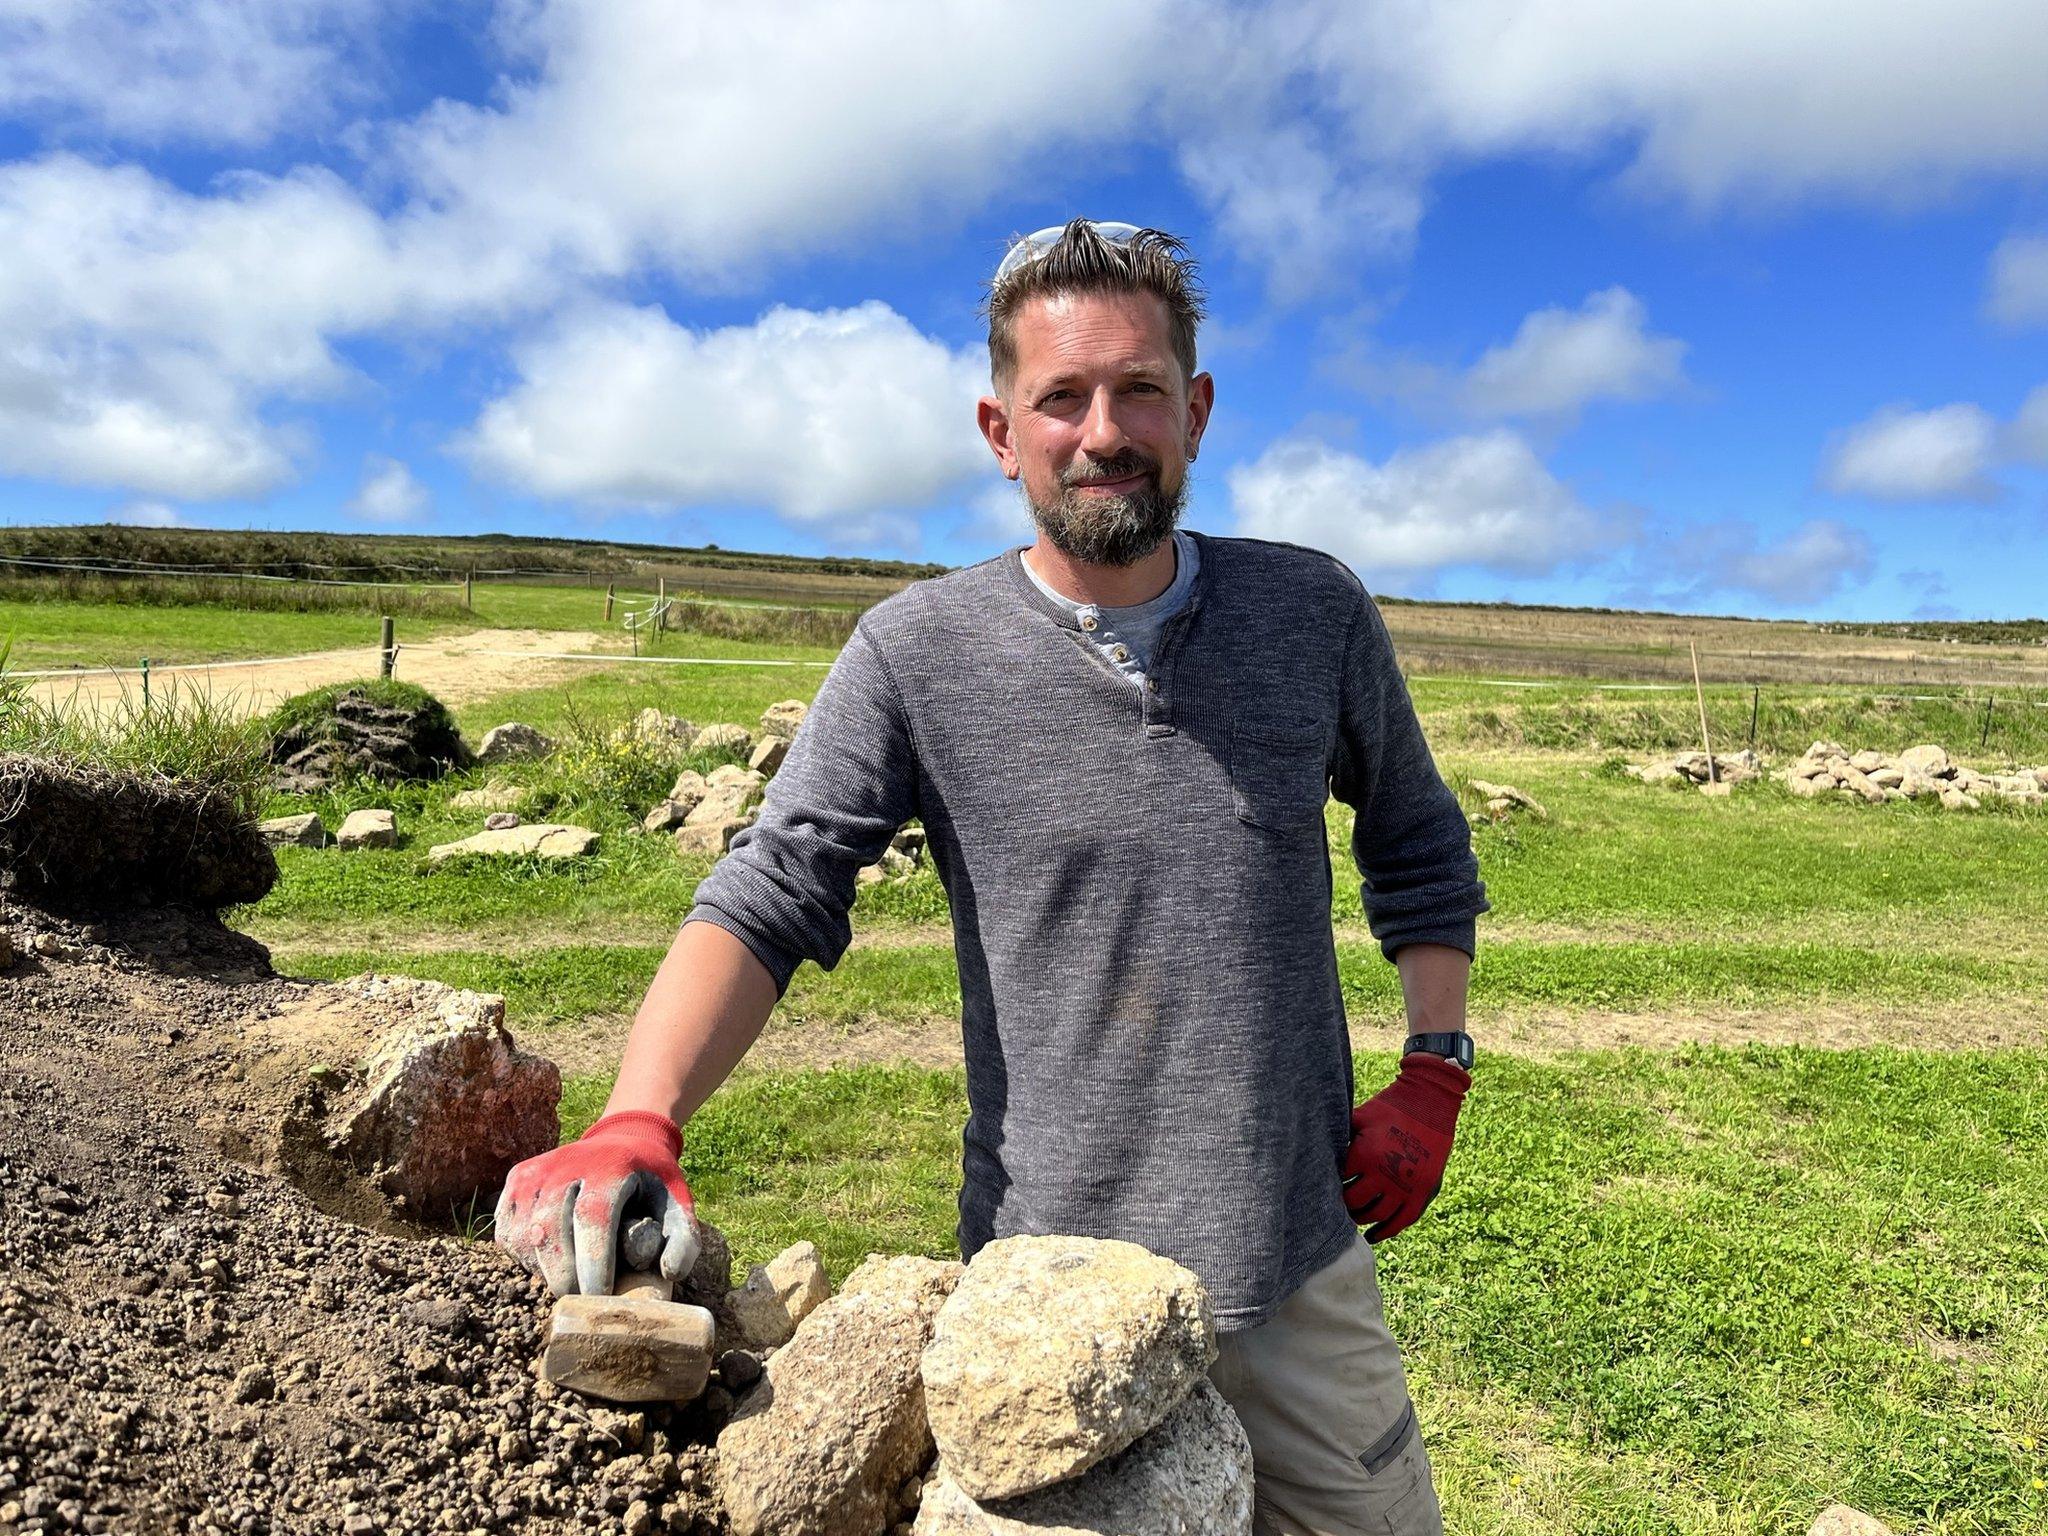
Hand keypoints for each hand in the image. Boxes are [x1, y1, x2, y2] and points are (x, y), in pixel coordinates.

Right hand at [494, 1110, 701, 1295]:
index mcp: (610, 1165)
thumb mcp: (678, 1199)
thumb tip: (669, 1275)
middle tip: (579, 1302)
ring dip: (542, 1269)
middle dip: (563, 1275)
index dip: (593, 1261)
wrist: (623, 1139)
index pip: (593, 1217)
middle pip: (551, 1228)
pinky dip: (522, 1256)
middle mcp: (567, 1163)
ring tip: (567, 1282)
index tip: (599, 1296)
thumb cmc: (650, 1180)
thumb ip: (684, 1238)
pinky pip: (507, 1229)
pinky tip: (547, 1263)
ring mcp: (537, 1170)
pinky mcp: (517, 1179)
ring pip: (524, 1233)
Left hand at [1341, 1052, 1468, 1243]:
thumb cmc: (1389, 1106)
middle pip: (1355, 1203)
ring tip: (1353, 1217)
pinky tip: (1373, 1236)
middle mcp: (1385, 1174)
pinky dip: (1387, 1232)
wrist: (1430, 1101)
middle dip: (1343, 1206)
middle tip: (1336, 1205)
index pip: (1339, 1182)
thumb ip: (1341, 1137)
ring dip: (1362, 1219)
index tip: (1322, 1189)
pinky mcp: (1424, 1191)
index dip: (1330, 1186)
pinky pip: (1403, 1221)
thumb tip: (1318, 1151)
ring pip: (1378, 1215)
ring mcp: (1406, 1185)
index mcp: (1365, 1155)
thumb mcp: (1360, 1117)